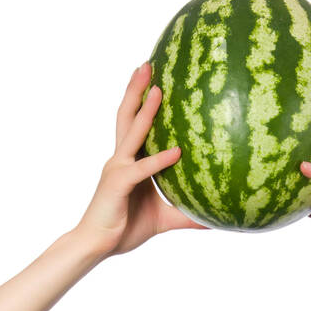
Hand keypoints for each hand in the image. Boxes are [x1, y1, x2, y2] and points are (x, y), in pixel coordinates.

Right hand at [75, 62, 208, 256]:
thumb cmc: (124, 229)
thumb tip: (214, 220)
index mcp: (129, 162)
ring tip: (156, 87)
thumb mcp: (163, 220)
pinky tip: (177, 151)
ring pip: (131, 132)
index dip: (142, 102)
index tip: (154, 80)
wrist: (97, 246)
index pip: (135, 125)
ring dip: (144, 108)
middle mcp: (120, 158)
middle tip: (148, 64)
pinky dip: (160, 159)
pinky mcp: (119, 184)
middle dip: (136, 89)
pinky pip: (142, 168)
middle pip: (127, 116)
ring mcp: (118, 168)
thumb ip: (185, 215)